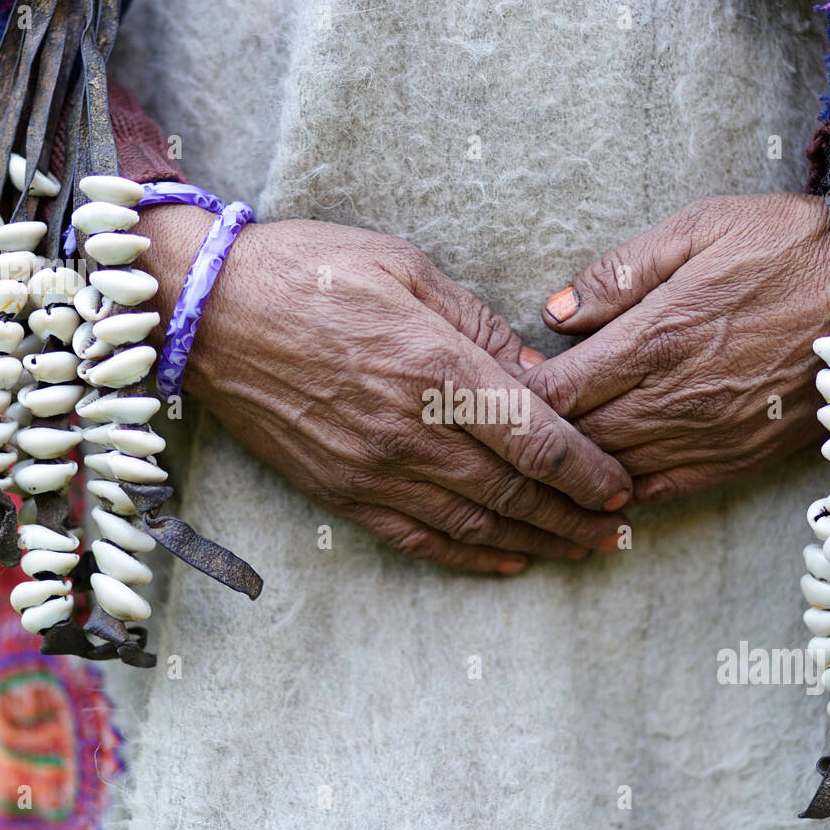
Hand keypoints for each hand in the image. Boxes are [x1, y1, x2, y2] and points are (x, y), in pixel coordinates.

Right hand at [138, 206, 631, 572]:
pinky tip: (507, 562)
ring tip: (580, 551)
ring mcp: (372, 469)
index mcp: (434, 366)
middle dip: (577, 516)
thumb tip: (539, 376)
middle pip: (516, 491)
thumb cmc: (309, 271)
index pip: (535, 437)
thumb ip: (479, 326)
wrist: (206, 313)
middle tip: (619, 532)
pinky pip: (417, 538)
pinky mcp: (340, 491)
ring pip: (474, 523)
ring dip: (536, 542)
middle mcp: (409, 429)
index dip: (588, 470)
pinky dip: (469, 556)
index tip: (623, 486)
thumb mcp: (407, 267)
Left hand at [522, 193, 829, 502]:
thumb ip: (621, 273)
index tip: (502, 388)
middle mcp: (675, 398)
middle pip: (577, 437)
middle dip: (538, 436)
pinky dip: (624, 494)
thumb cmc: (788, 247)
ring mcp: (707, 436)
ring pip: (613, 470)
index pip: (560, 390)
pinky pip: (662, 492)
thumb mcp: (701, 227)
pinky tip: (600, 489)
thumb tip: (554, 312)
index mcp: (656, 337)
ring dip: (573, 467)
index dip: (521, 396)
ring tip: (545, 457)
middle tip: (511, 427)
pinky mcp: (737, 459)